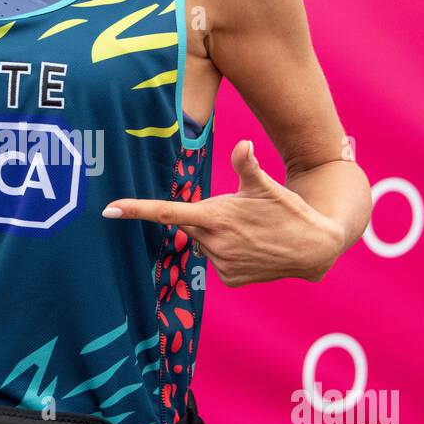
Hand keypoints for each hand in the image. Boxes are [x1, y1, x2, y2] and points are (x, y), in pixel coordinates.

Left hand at [102, 140, 344, 287]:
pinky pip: (219, 261)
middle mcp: (213, 244)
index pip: (167, 212)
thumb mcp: (268, 186)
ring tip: (251, 231)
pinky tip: (253, 249)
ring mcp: (221, 265)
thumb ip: (248, 166)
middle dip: (205, 217)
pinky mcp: (231, 279)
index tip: (109, 210)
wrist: (314, 248)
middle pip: (191, 226)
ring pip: (205, 244)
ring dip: (220, 235)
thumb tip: (243, 144)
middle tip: (239, 214)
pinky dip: (230, 253)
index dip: (136, 210)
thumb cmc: (288, 210)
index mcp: (214, 217)